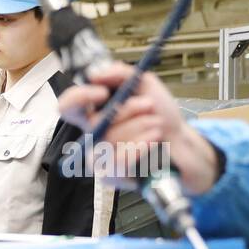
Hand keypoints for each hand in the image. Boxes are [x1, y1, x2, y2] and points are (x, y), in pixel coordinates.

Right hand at [58, 61, 219, 193]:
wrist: (179, 141)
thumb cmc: (160, 114)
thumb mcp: (145, 83)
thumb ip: (120, 73)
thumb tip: (94, 74)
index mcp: (96, 112)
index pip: (68, 105)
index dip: (78, 97)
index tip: (102, 92)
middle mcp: (94, 134)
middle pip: (93, 123)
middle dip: (126, 111)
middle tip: (149, 105)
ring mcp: (100, 156)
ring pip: (108, 141)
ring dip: (138, 129)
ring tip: (157, 125)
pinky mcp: (111, 175)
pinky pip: (116, 163)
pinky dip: (136, 149)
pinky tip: (151, 140)